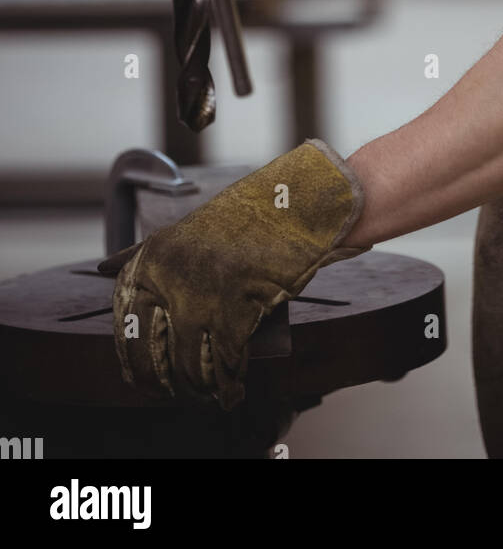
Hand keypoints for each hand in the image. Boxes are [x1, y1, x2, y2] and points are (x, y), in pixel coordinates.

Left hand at [97, 139, 366, 409]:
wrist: (300, 204)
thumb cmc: (249, 217)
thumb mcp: (189, 227)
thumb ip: (147, 251)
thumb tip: (105, 269)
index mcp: (154, 255)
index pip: (127, 321)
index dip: (134, 358)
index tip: (143, 377)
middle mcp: (169, 275)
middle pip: (152, 352)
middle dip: (164, 383)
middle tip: (179, 394)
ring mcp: (201, 294)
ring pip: (188, 364)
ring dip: (200, 389)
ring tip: (212, 396)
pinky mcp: (234, 309)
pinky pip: (225, 362)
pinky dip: (231, 383)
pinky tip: (234, 390)